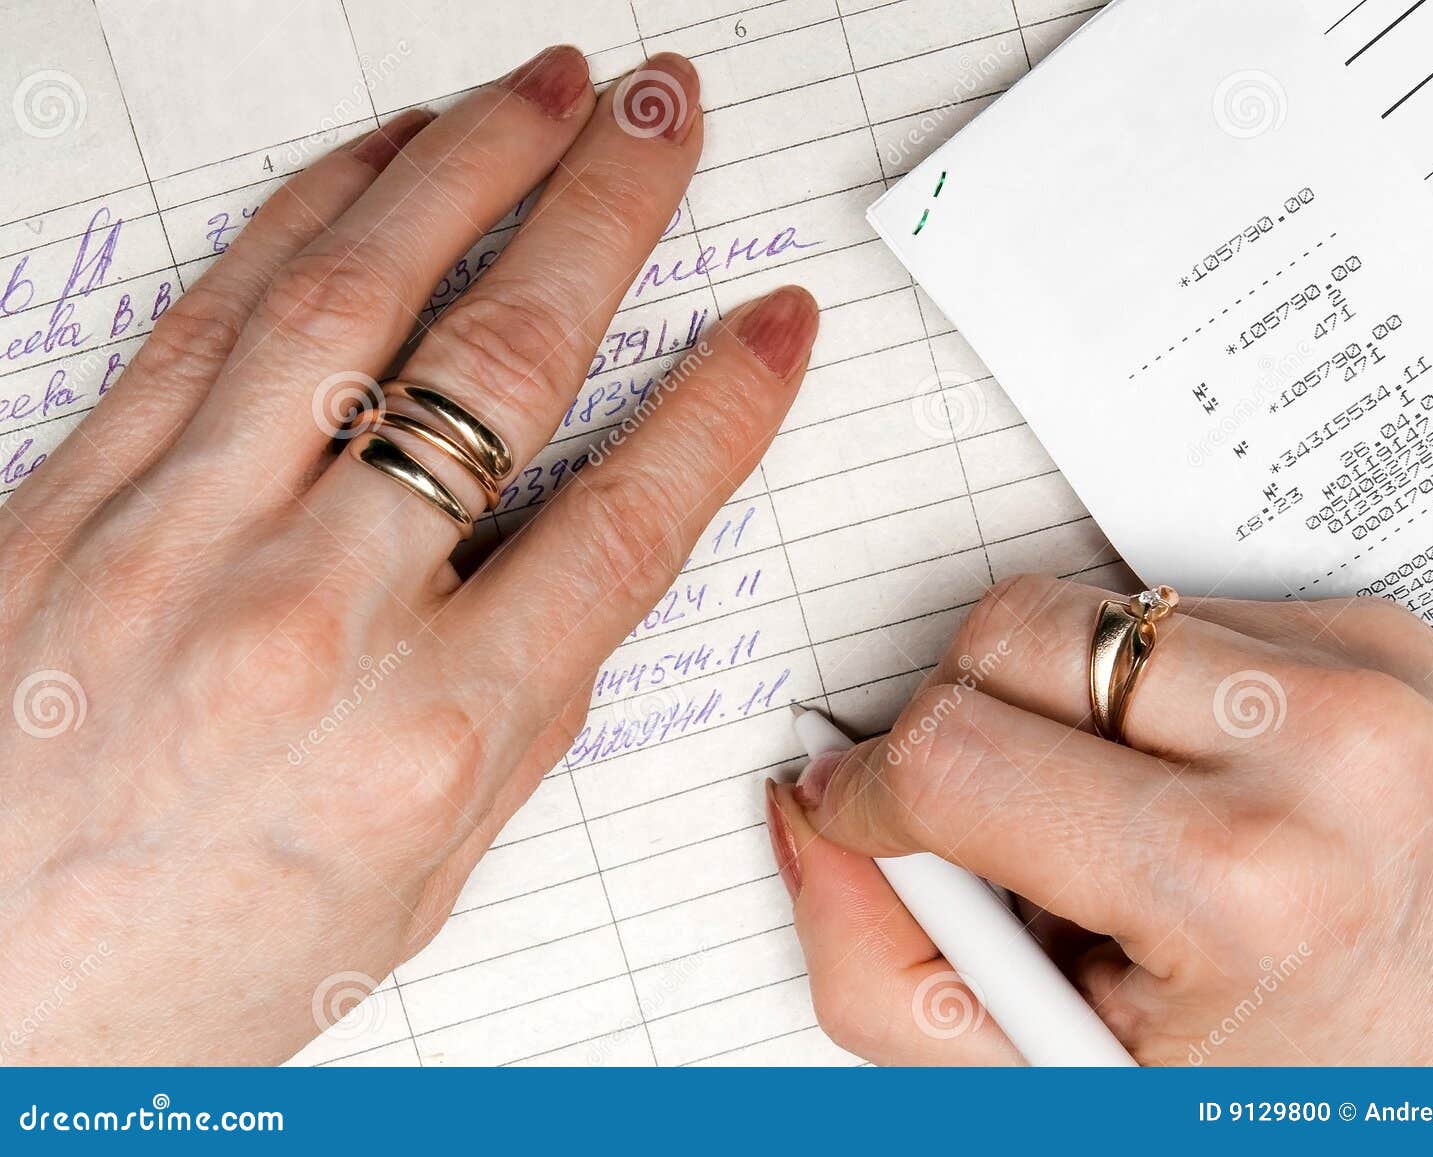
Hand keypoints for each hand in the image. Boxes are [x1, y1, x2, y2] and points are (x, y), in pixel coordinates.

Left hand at [0, 47, 818, 1062]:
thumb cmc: (188, 973)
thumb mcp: (417, 884)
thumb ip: (513, 719)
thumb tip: (577, 578)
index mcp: (429, 739)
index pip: (625, 525)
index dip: (720, 406)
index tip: (772, 324)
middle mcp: (313, 620)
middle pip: (502, 370)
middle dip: (609, 216)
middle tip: (668, 122)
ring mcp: (181, 541)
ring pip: (356, 304)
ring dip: (468, 170)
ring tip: (544, 94)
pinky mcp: (72, 500)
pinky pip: (210, 317)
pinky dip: (307, 215)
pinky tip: (376, 161)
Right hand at [767, 576, 1432, 1063]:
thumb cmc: (1312, 1100)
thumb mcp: (1073, 1085)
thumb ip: (890, 972)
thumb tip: (813, 820)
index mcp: (1245, 885)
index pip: (951, 755)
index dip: (870, 793)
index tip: (867, 817)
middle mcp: (1325, 747)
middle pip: (1006, 634)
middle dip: (955, 727)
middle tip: (1000, 832)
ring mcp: (1367, 672)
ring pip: (1083, 608)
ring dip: (1050, 703)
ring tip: (1110, 814)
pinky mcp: (1383, 631)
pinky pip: (1177, 612)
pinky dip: (1141, 689)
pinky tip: (1189, 779)